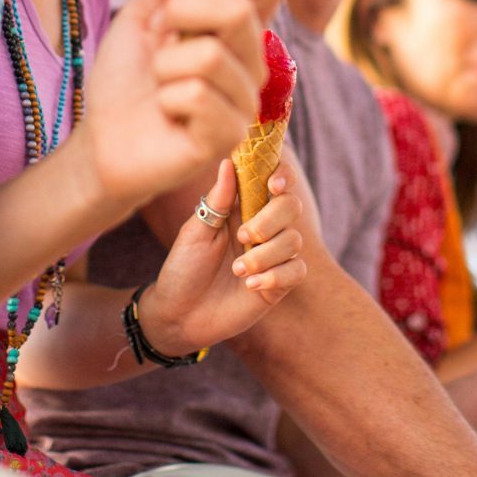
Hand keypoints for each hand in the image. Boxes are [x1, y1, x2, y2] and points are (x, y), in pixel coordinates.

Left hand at [75, 0, 265, 205]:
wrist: (99, 143)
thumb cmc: (123, 83)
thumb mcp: (140, 18)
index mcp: (236, 32)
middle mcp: (250, 64)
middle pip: (239, 11)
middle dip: (183, 12)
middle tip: (159, 34)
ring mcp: (243, 102)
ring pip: (211, 55)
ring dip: (167, 65)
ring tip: (159, 84)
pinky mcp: (227, 137)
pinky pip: (197, 95)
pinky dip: (166, 99)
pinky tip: (166, 114)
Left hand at [138, 159, 305, 353]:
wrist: (179, 315)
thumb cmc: (183, 268)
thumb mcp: (195, 231)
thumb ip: (217, 199)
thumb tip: (227, 162)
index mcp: (242, 209)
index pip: (273, 181)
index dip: (282, 176)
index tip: (273, 185)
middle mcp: (262, 229)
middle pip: (291, 207)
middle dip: (270, 220)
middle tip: (243, 237)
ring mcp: (272, 256)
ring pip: (294, 240)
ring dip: (265, 255)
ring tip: (238, 271)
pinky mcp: (278, 284)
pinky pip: (297, 270)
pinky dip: (276, 276)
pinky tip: (251, 286)